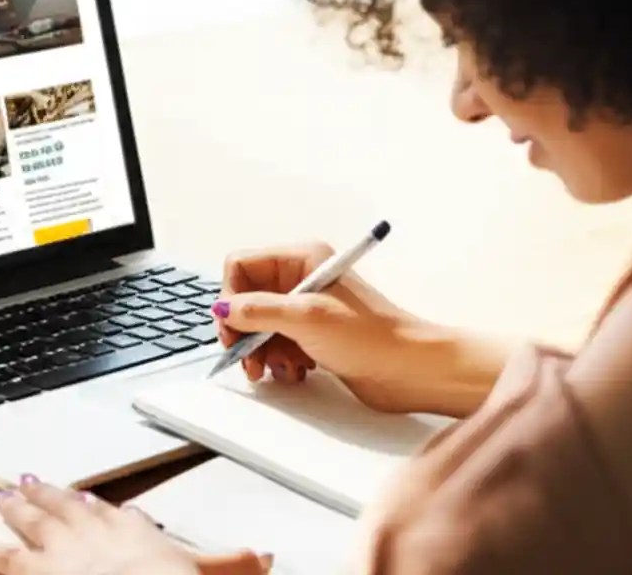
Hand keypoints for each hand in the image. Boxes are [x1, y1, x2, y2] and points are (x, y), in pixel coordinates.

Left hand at [0, 476, 272, 574]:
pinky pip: (1, 558)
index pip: (115, 517)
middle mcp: (93, 535)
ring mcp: (59, 553)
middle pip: (67, 508)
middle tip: (31, 482)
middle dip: (49, 496)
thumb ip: (234, 564)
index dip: (100, 509)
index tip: (90, 500)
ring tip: (0, 497)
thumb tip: (264, 556)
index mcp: (134, 534)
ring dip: (15, 510)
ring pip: (32, 523)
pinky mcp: (30, 573)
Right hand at [214, 242, 428, 413]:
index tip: (232, 327)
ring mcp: (306, 308)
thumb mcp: (306, 317)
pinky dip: (278, 360)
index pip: (242, 266)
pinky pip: (277, 343)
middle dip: (243, 330)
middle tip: (244, 356)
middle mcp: (301, 279)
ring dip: (260, 350)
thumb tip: (221, 309)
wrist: (409, 370)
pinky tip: (294, 371)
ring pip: (259, 325)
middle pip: (246, 298)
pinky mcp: (312, 335)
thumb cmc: (370, 336)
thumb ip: (258, 311)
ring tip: (272, 369)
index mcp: (301, 260)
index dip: (231, 296)